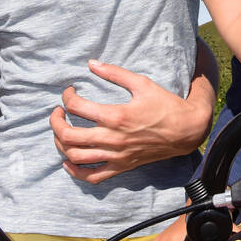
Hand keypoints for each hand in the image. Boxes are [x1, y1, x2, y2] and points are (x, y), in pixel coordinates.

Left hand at [51, 60, 213, 183]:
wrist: (185, 130)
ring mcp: (115, 155)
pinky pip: (92, 176)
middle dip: (55, 121)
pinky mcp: (121, 166)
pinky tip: (68, 161)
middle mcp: (112, 138)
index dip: (67, 96)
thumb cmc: (165, 104)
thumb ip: (114, 73)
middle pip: (68, 135)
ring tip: (62, 131)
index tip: (70, 91)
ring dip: (60, 144)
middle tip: (58, 112)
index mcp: (115, 116)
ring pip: (75, 156)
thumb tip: (91, 63)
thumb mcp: (142, 83)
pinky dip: (75, 171)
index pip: (76, 107)